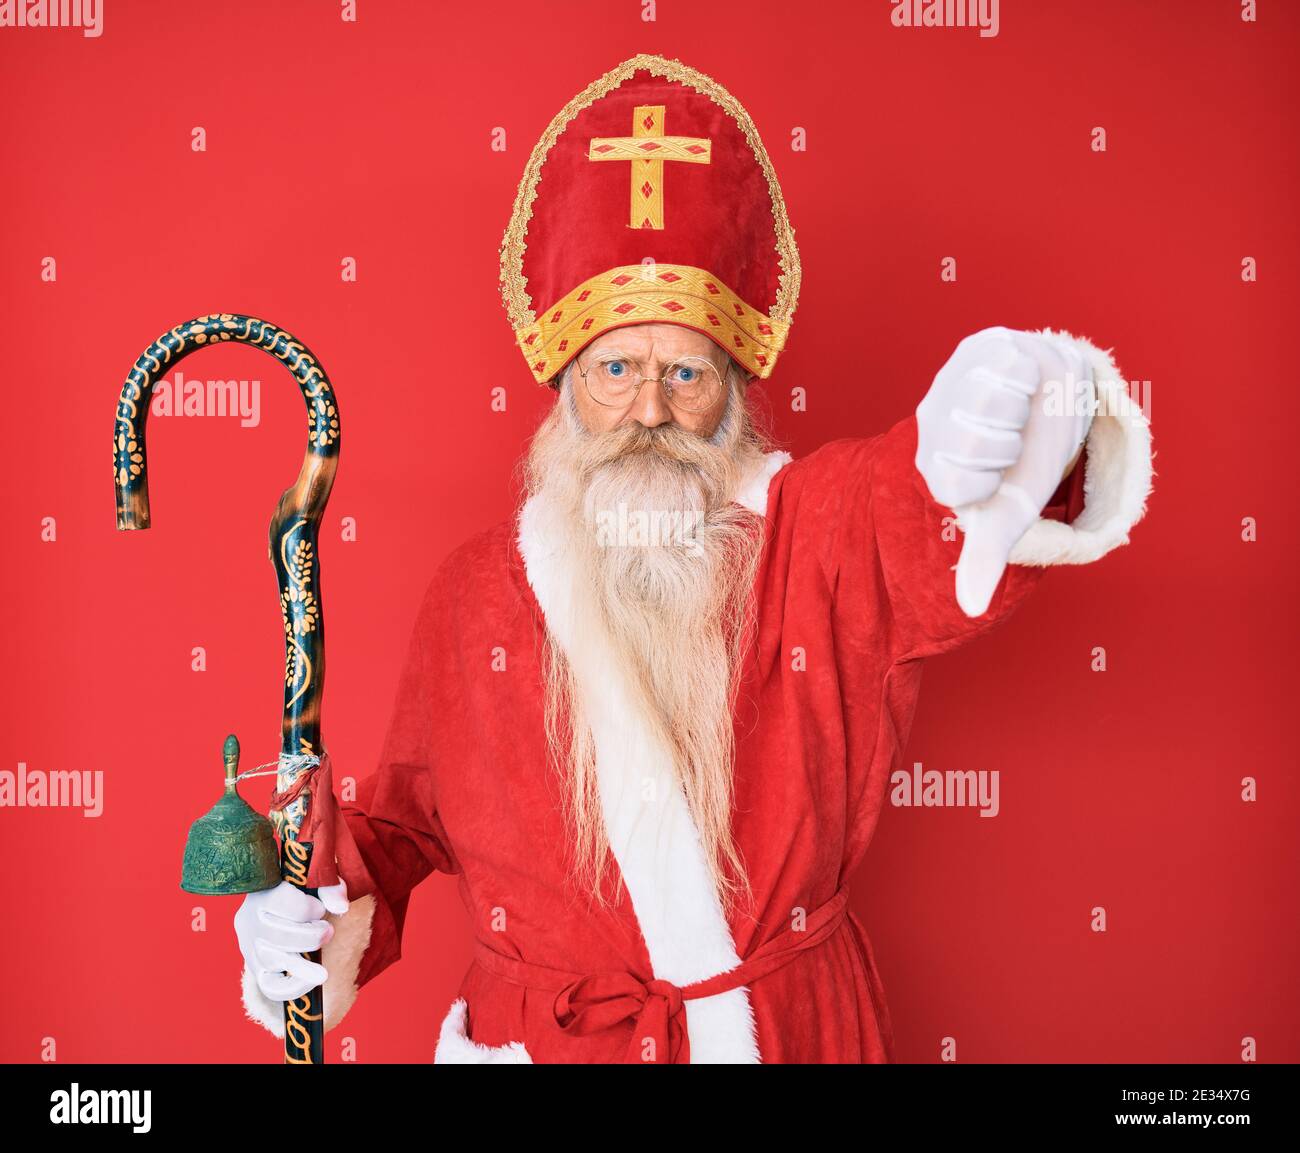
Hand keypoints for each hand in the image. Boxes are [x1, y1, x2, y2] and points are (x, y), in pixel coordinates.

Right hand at [234, 877, 348, 1001]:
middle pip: (279, 935)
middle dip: (312, 936)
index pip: (285, 902)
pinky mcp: (257, 968)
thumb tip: (341, 907)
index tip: (322, 908)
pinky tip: (314, 980)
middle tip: (328, 932)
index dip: (310, 908)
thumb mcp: (317, 882)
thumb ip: (330, 887)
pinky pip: (270, 986)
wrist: (282, 911)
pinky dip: (294, 987)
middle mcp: (251, 919)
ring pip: (273, 960)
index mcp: (264, 891)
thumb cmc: (304, 892)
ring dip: (305, 963)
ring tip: (323, 963)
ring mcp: (250, 946)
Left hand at [915, 327, 1093, 616]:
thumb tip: (968, 609)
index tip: (995, 477)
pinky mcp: (981, 345)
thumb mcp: (1006, 511)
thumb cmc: (1025, 462)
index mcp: (935, 466)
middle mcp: (934, 423)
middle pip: (978, 443)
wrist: (1054, 407)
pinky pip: (1012, 366)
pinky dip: (1031, 377)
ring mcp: (954, 380)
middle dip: (1010, 444)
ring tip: (1017, 410)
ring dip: (1020, 411)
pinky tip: (1023, 381)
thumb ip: (985, 556)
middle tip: (1011, 439)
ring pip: (993, 404)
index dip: (991, 481)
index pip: (958, 486)